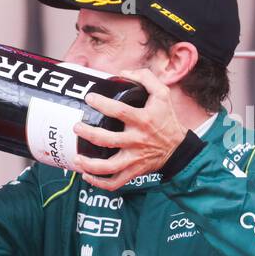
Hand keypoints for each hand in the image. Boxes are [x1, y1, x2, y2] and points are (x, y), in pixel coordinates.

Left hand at [72, 67, 189, 191]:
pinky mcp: (133, 172)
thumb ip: (146, 78)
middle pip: (108, 140)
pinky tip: (86, 176)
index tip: (89, 98)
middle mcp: (137, 140)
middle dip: (89, 134)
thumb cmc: (167, 119)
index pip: (119, 111)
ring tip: (76, 158)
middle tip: (77, 127)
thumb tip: (123, 72)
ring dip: (89, 165)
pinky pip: (114, 183)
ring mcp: (134, 159)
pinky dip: (99, 183)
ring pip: (109, 167)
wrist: (178, 148)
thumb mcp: (162, 94)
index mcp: (143, 120)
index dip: (102, 104)